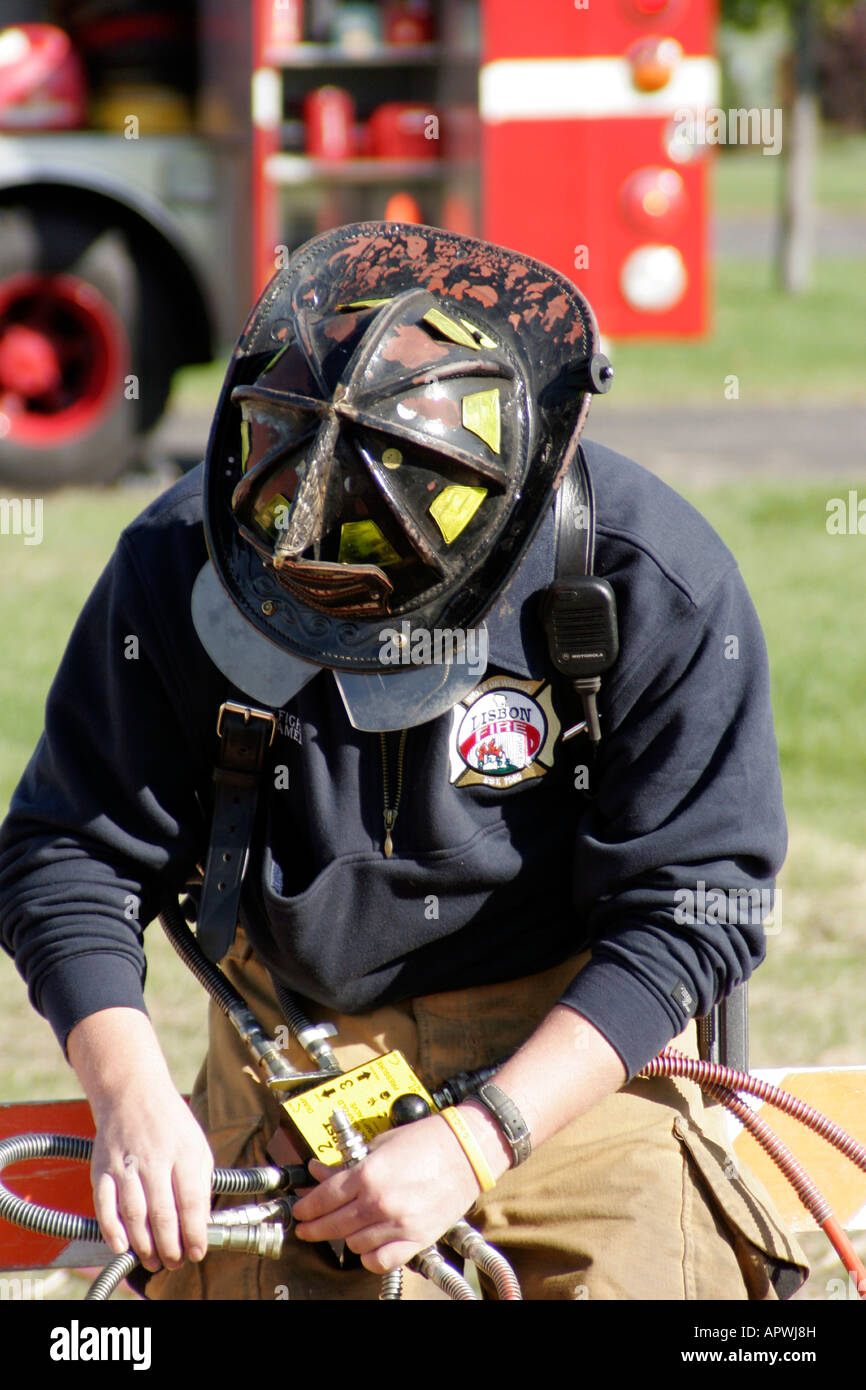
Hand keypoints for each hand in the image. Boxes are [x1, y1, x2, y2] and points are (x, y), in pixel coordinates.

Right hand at [67, 1008, 212, 1272]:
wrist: (132, 1091)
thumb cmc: (170, 1123)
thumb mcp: (197, 1144)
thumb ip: (201, 1181)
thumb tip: (201, 1222)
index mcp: (184, 1152)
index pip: (192, 1201)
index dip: (195, 1232)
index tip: (198, 1252)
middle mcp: (154, 1158)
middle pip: (163, 1214)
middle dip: (171, 1247)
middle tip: (175, 1263)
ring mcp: (126, 1164)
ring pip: (134, 1214)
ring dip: (144, 1245)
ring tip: (154, 1261)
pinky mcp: (102, 1168)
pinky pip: (104, 1205)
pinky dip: (111, 1230)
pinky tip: (122, 1246)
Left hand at [292, 1113, 492, 1272]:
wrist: (468, 1150)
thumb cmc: (428, 1140)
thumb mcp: (381, 1143)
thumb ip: (349, 1162)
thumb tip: (320, 1171)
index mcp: (369, 1174)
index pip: (324, 1198)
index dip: (306, 1207)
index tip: (300, 1211)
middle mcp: (380, 1202)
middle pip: (333, 1224)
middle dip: (314, 1228)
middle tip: (306, 1228)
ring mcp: (399, 1223)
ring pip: (355, 1244)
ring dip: (345, 1237)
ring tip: (345, 1228)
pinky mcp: (417, 1238)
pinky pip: (381, 1260)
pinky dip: (369, 1256)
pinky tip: (367, 1245)